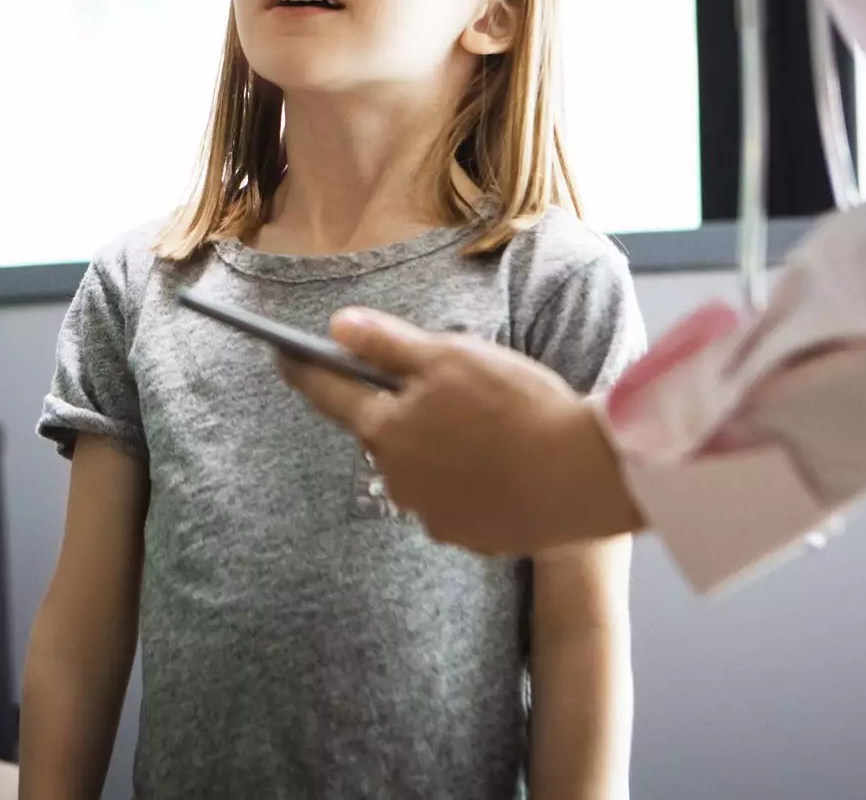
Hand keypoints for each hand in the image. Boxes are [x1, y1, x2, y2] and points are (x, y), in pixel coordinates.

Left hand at [280, 308, 644, 557]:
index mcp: (385, 430)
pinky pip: (454, 500)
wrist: (582, 475)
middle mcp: (396, 479)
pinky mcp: (468, 537)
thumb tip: (336, 327)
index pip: (327, 394)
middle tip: (448, 388)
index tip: (282, 354)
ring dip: (436, 449)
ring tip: (489, 428)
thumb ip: (387, 344)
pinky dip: (467, 480)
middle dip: (399, 410)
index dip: (303, 370)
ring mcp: (430, 514)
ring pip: (418, 469)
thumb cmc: (516, 405)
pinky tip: (503, 464)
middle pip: (382, 433)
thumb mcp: (451, 355)